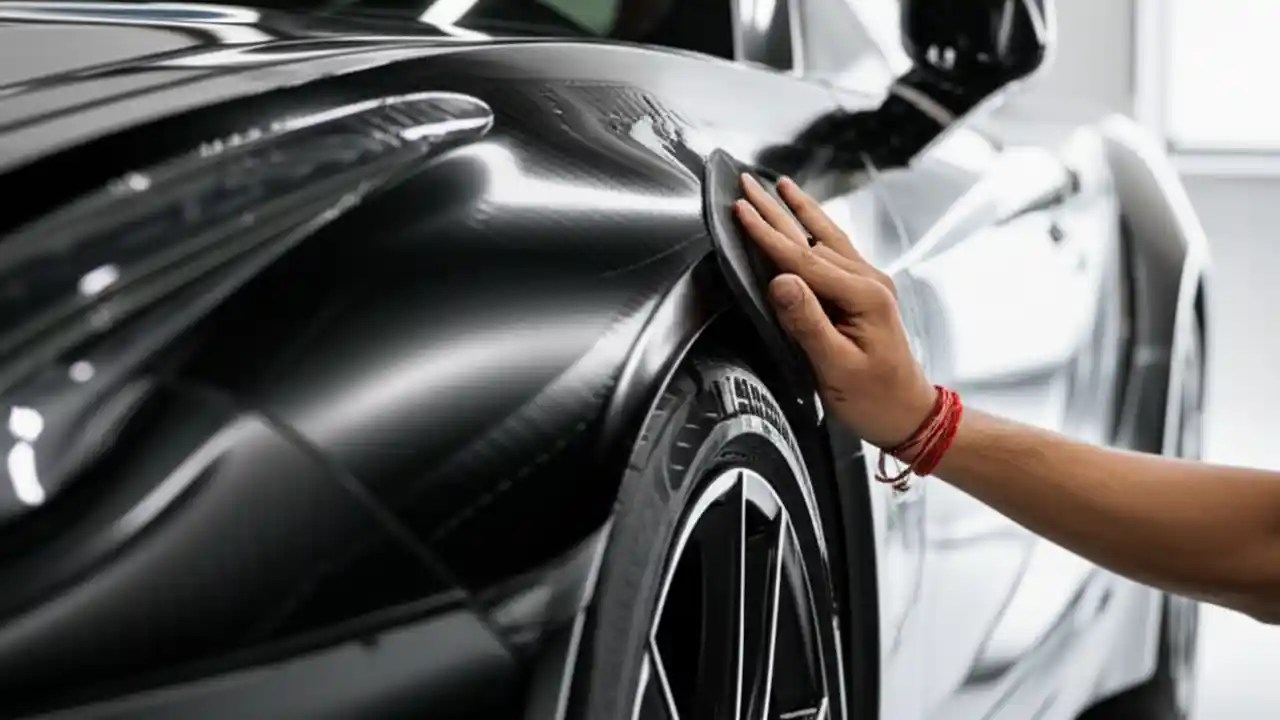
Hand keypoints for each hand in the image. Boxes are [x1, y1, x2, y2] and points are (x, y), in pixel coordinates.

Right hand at [735, 173, 937, 448]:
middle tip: (747, 182)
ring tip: (780, 186)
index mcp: (862, 297)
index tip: (740, 209)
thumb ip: (807, 323)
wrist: (910, 415)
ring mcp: (870, 285)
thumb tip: (780, 282)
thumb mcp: (836, 368)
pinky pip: (836, 251)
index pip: (802, 259)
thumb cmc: (873, 399)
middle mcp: (869, 282)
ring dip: (799, 211)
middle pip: (812, 239)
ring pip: (826, 238)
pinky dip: (816, 230)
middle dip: (777, 210)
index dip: (767, 234)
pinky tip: (808, 220)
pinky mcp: (866, 294)